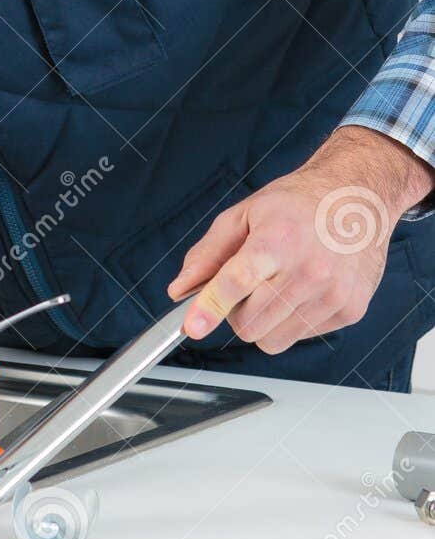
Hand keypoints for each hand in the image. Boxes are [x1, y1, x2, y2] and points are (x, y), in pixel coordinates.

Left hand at [165, 127, 434, 353]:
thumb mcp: (244, 215)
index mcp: (278, 239)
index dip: (211, 306)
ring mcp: (334, 293)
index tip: (193, 326)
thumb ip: (208, 254)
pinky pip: (300, 338)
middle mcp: (310, 269)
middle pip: (249, 323)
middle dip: (236, 312)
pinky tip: (303, 291)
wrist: (358, 198)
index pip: (238, 281)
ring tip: (276, 286)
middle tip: (248, 285)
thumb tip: (180, 289)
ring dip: (263, 321)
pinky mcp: (350, 310)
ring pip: (272, 340)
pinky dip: (292, 322)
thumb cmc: (298, 204)